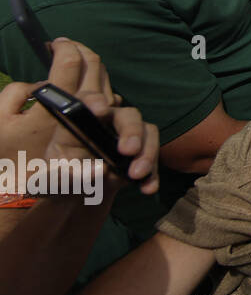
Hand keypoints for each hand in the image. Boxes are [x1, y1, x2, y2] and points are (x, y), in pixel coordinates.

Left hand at [0, 39, 159, 193]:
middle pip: (127, 115)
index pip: (88, 101)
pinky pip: (154, 157)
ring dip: (147, 152)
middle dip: (131, 130)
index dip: (94, 100)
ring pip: (148, 132)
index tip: (99, 108)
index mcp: (79, 122)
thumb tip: (97, 169)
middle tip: (128, 150)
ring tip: (137, 175)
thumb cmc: (59, 179)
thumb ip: (65, 175)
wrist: (76, 193)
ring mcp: (127, 137)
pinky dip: (154, 173)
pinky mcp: (141, 154)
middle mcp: (107, 123)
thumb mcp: (51, 180)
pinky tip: (148, 188)